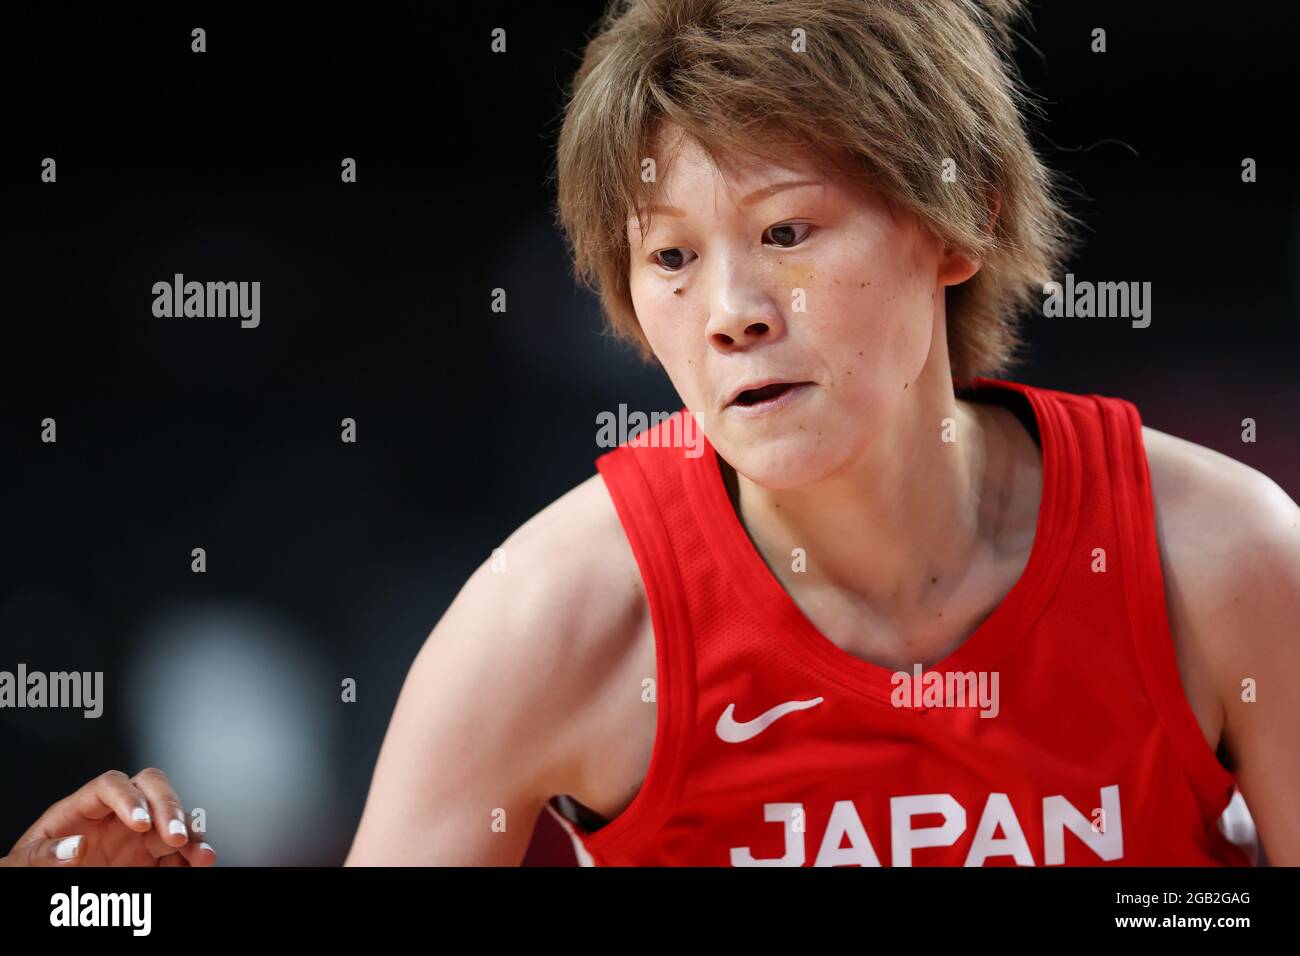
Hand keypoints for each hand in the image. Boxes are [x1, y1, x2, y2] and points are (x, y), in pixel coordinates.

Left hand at [0, 768, 215, 866]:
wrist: (48, 893)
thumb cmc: (31, 870)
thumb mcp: (23, 862)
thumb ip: (43, 853)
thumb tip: (75, 846)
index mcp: (82, 809)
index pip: (111, 785)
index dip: (130, 798)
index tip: (139, 823)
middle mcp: (115, 816)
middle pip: (152, 788)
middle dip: (169, 808)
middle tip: (175, 835)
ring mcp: (137, 836)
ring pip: (173, 818)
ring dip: (191, 833)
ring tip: (200, 854)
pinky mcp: (151, 858)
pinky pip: (180, 850)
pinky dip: (194, 855)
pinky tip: (200, 862)